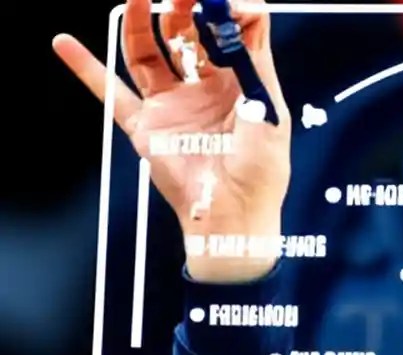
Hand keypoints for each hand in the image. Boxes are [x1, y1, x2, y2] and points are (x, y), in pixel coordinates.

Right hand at [53, 0, 290, 281]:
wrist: (233, 217)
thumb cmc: (261, 171)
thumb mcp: (268, 109)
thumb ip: (252, 61)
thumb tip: (238, 12)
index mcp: (243, 82)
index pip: (234, 30)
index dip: (226, 7)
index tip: (214, 1)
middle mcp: (207, 88)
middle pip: (187, 33)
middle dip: (180, 6)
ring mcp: (173, 104)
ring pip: (149, 52)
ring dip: (140, 22)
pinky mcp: (146, 125)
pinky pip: (111, 92)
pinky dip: (87, 68)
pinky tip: (65, 43)